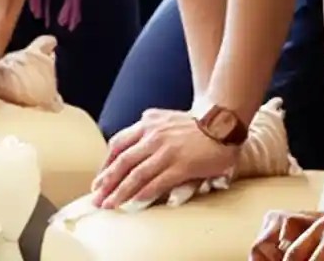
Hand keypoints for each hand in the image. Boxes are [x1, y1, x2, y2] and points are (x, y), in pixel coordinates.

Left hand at [92, 108, 241, 209]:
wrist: (226, 119)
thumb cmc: (199, 122)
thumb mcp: (168, 118)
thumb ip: (151, 129)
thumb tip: (134, 146)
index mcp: (149, 121)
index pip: (118, 143)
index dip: (106, 163)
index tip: (100, 177)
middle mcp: (154, 134)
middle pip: (122, 161)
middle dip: (107, 181)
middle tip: (97, 196)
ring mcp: (167, 150)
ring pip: (135, 175)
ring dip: (120, 192)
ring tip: (110, 204)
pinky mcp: (181, 165)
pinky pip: (156, 183)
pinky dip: (143, 194)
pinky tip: (134, 203)